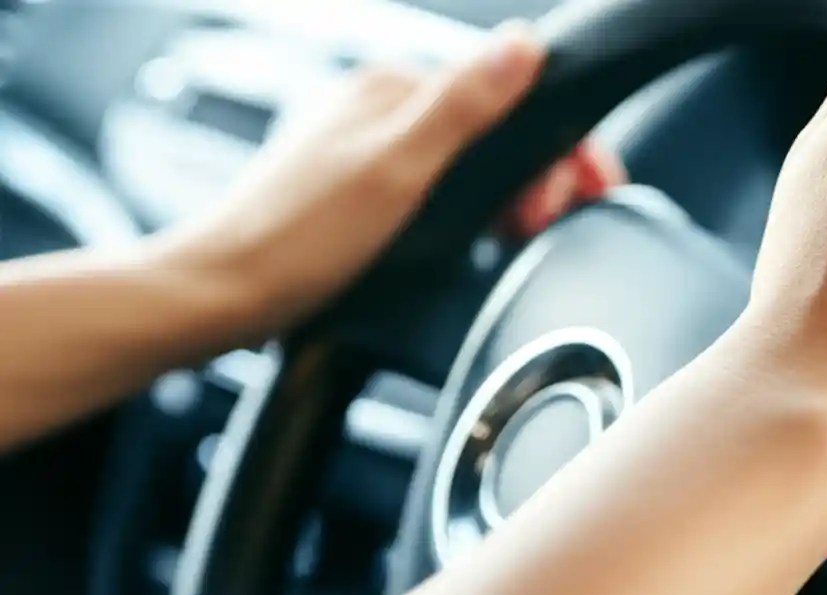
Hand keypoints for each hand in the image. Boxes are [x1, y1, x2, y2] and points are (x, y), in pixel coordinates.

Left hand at [172, 21, 622, 336]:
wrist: (222, 295)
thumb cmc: (297, 240)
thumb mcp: (397, 170)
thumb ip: (463, 105)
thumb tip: (524, 44)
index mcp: (392, 89)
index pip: (504, 96)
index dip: (553, 147)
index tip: (582, 190)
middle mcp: (377, 108)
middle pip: (488, 129)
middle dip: (532, 176)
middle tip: (535, 227)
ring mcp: (364, 147)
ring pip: (465, 161)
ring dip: (501, 198)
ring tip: (510, 238)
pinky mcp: (355, 188)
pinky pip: (436, 186)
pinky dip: (466, 212)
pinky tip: (466, 243)